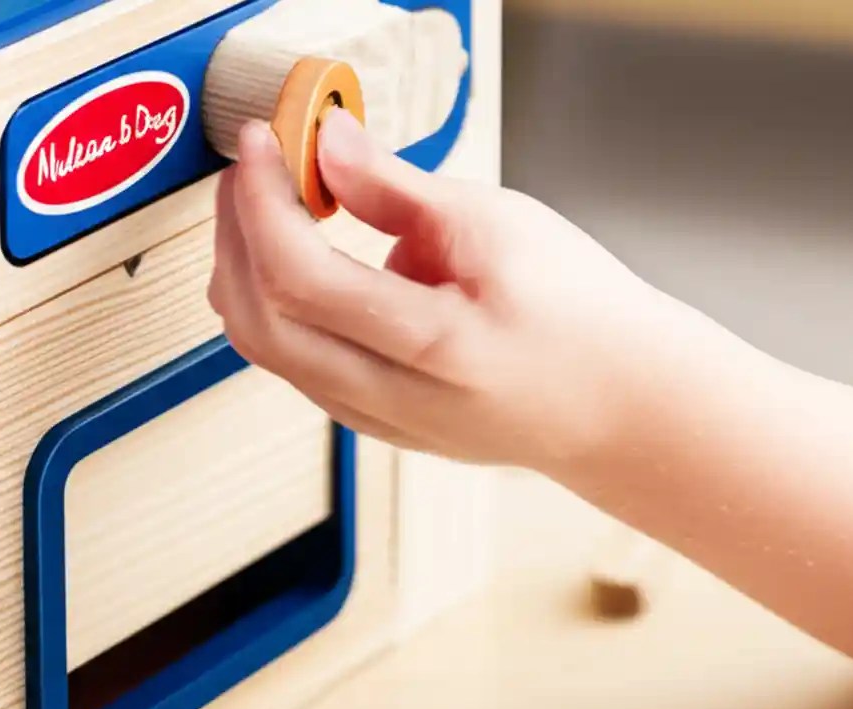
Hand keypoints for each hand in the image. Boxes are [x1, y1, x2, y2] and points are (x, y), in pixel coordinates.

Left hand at [208, 110, 680, 471]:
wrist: (618, 404)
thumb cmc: (579, 315)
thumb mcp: (500, 225)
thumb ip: (399, 188)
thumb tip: (326, 143)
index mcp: (433, 347)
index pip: (299, 280)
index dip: (260, 204)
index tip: (259, 144)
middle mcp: (393, 399)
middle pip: (260, 323)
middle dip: (233, 234)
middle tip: (249, 168)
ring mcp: (376, 421)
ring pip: (266, 350)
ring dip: (244, 269)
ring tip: (266, 202)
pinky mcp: (370, 422)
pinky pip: (292, 362)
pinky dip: (272, 302)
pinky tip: (296, 255)